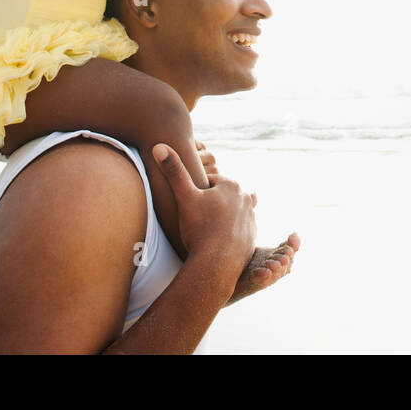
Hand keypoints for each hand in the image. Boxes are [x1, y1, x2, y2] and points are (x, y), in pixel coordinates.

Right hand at [152, 144, 254, 273]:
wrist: (216, 263)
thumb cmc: (199, 229)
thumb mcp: (184, 197)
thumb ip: (174, 171)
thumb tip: (159, 146)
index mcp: (231, 185)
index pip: (208, 182)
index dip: (195, 193)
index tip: (188, 205)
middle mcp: (245, 199)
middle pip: (221, 196)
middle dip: (209, 203)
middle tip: (195, 219)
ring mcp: (250, 218)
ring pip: (230, 212)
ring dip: (220, 217)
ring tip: (205, 229)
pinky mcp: (251, 236)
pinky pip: (237, 229)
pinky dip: (228, 232)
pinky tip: (217, 238)